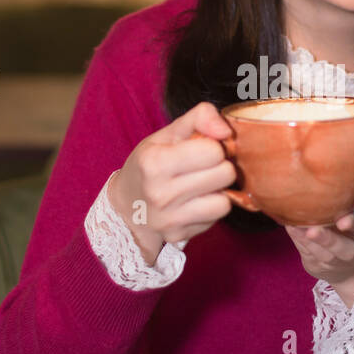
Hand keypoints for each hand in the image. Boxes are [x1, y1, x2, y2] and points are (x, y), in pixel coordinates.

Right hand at [109, 102, 236, 265]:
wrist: (126, 205)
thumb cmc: (149, 164)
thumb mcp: (167, 134)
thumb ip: (200, 118)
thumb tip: (226, 130)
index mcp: (154, 162)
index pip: (213, 150)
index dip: (213, 147)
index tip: (201, 150)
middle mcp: (160, 193)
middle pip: (224, 174)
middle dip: (220, 167)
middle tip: (204, 167)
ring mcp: (169, 219)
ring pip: (224, 202)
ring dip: (219, 191)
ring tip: (203, 185)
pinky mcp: (179, 235)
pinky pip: (216, 219)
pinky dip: (211, 208)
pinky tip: (196, 202)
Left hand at [285, 200, 353, 307]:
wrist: (353, 261)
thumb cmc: (350, 219)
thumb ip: (346, 191)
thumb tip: (328, 166)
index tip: (343, 221)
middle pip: (343, 248)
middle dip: (328, 240)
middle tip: (312, 231)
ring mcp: (338, 262)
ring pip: (324, 255)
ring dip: (307, 241)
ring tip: (293, 225)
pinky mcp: (320, 267)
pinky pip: (309, 255)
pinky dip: (299, 241)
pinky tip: (290, 228)